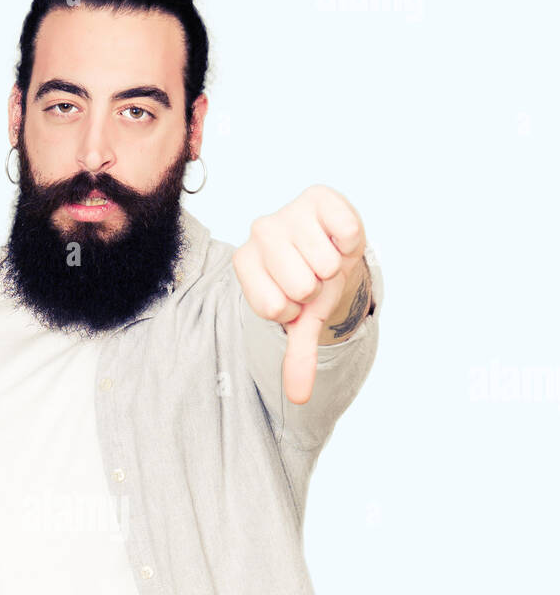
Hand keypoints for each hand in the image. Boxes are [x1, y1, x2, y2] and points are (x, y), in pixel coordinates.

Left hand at [232, 184, 366, 404]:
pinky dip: (350, 242)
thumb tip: (299, 398)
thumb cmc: (308, 280)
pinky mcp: (319, 196)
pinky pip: (344, 231)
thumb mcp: (301, 319)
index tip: (294, 297)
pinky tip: (338, 237)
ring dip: (334, 267)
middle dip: (317, 289)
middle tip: (313, 275)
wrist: (332, 245)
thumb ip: (297, 356)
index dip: (294, 310)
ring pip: (324, 264)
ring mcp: (288, 211)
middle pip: (300, 287)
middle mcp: (259, 232)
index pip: (273, 308)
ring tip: (326, 256)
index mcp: (244, 263)